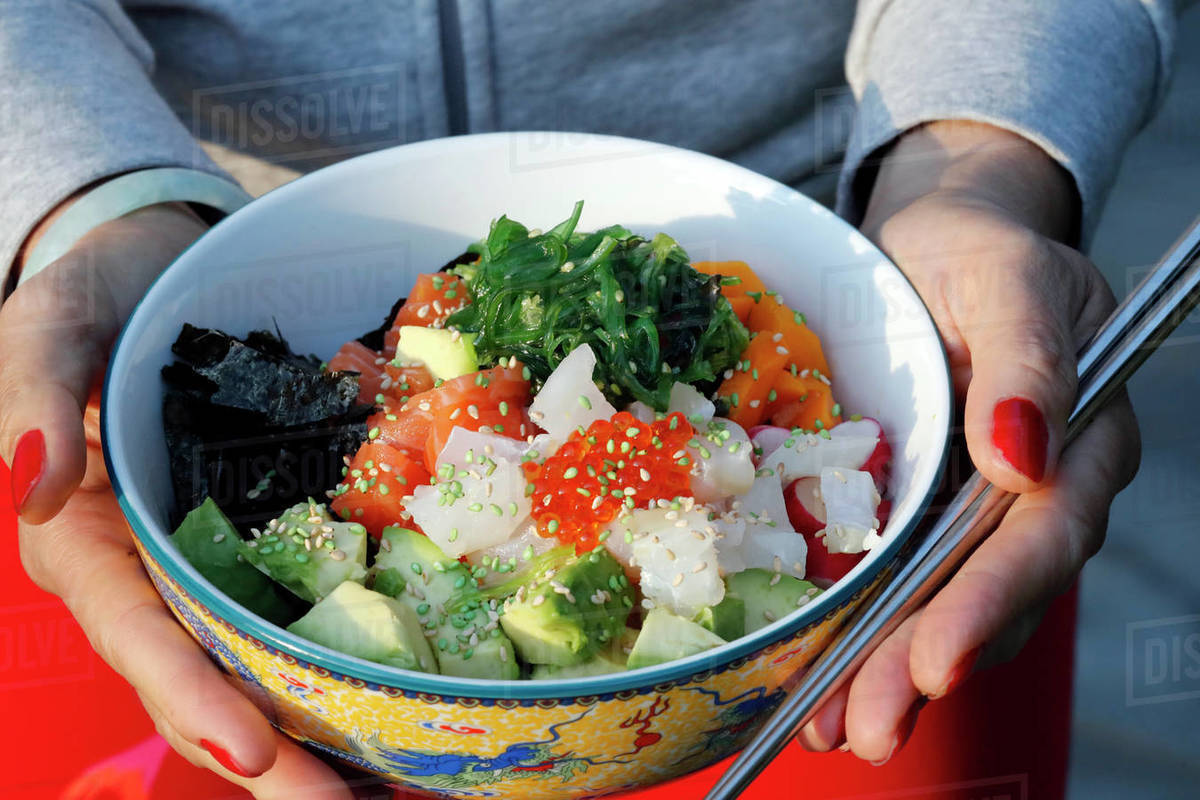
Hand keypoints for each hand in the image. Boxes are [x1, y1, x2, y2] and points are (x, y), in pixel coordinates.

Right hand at [1, 202, 359, 797]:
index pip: (132, 631)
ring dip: (318, 726)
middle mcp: (153, 569)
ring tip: (393, 782)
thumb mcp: (48, 327)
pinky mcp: (275, 530)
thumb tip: (30, 487)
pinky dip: (347, 648)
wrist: (168, 264)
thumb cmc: (96, 293)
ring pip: (260, 658)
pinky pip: (307, 598)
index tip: (250, 751)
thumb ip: (32, 395)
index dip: (185, 694)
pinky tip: (408, 686)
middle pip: (204, 676)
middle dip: (270, 756)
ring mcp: (218, 556)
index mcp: (87, 540)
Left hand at [795, 121, 1140, 760]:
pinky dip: (863, 628)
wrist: (928, 241)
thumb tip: (1024, 456)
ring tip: (834, 726)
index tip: (939, 657)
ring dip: (888, 669)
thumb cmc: (976, 247)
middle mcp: (1034, 487)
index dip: (992, 600)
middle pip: (989, 591)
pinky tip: (821, 678)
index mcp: (1081, 437)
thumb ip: (1027, 357)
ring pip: (941, 601)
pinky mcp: (917, 507)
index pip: (1044, 534)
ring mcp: (973, 505)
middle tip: (868, 726)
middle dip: (926, 662)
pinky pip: (896, 577)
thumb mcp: (1006, 276)